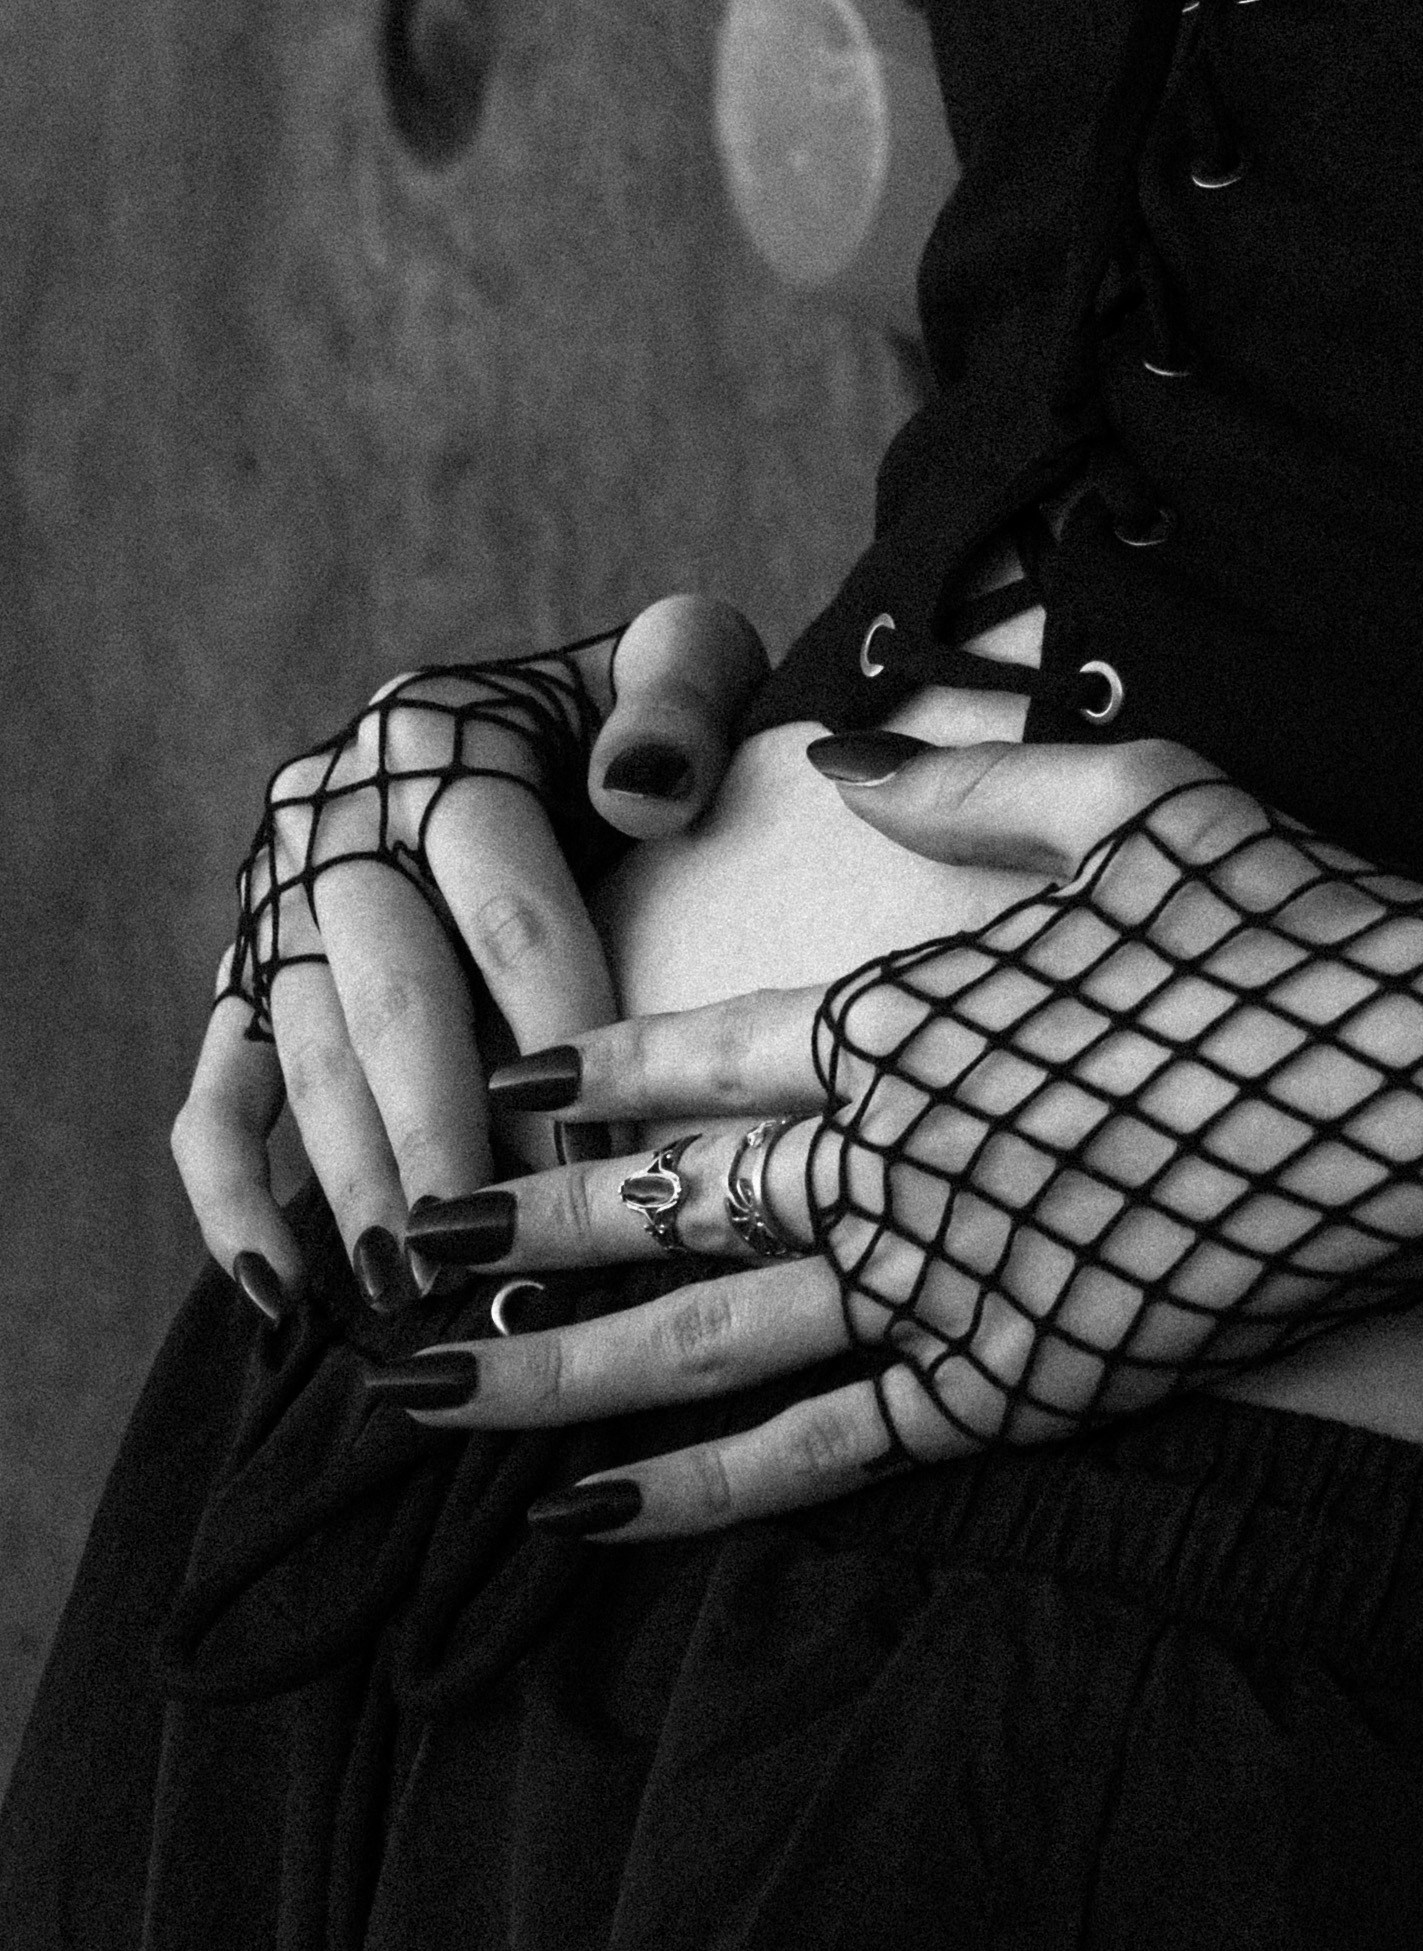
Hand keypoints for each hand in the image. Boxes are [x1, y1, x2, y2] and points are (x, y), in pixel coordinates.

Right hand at [175, 595, 768, 1320]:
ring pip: (308, 1059)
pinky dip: (231, 1203)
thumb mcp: (677, 659)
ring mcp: (274, 906)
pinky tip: (285, 1291)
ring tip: (410, 1281)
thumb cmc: (637, 710)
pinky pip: (214, 1104)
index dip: (563, 1025)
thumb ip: (679, 698)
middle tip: (486, 1238)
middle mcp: (334, 820)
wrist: (538, 711)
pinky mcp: (240, 981)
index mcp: (438, 741)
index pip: (506, 904)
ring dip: (356, 1177)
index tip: (611, 1144)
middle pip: (396, 995)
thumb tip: (638, 790)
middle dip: (443, 1127)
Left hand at [368, 736, 1422, 1539]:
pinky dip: (703, 1490)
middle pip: (656, 1204)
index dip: (573, 1073)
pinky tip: (601, 1518)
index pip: (692, 1050)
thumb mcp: (1134, 796)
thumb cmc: (1291, 915)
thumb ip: (968, 777)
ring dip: (549, 1377)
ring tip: (421, 1403)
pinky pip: (828, 1450)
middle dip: (505, 1235)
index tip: (480, 1087)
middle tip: (383, 1264)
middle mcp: (901, 1152)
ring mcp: (954, 1279)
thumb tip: (838, 743)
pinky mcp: (1020, 1383)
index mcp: (914, 1007)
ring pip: (702, 1340)